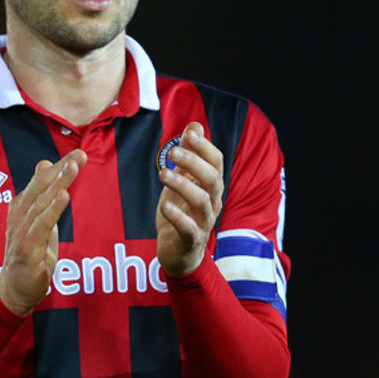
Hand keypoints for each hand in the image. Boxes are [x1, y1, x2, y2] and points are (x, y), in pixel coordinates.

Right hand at [0, 149, 86, 315]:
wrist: (15, 289)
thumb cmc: (29, 253)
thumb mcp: (38, 220)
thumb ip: (43, 194)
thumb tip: (46, 163)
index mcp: (22, 206)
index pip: (41, 181)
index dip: (59, 166)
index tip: (79, 154)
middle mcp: (19, 215)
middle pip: (42, 187)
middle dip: (61, 170)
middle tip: (80, 155)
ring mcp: (22, 231)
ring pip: (42, 202)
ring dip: (58, 183)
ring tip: (73, 167)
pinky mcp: (27, 248)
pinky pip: (41, 226)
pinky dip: (52, 210)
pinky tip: (64, 196)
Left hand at [156, 122, 223, 276]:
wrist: (179, 252)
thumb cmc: (182, 211)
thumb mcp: (184, 180)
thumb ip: (190, 154)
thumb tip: (195, 125)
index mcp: (212, 185)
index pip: (216, 162)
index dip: (204, 147)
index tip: (188, 133)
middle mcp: (213, 202)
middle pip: (212, 178)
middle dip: (194, 162)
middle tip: (172, 153)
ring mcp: (204, 221)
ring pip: (202, 201)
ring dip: (182, 185)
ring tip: (162, 174)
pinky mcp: (191, 239)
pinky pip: (188, 228)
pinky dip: (178, 216)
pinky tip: (164, 206)